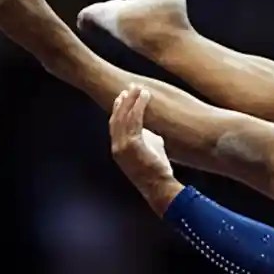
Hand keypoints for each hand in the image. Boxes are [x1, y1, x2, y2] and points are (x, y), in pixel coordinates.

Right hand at [110, 85, 180, 214]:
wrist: (159, 187)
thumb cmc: (158, 172)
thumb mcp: (150, 152)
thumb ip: (148, 139)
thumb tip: (150, 130)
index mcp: (118, 149)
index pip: (115, 125)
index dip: (118, 109)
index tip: (122, 96)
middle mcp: (117, 146)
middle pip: (117, 118)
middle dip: (123, 101)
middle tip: (130, 87)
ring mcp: (122, 146)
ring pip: (124, 116)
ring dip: (132, 100)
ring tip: (140, 88)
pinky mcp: (132, 144)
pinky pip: (134, 120)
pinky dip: (139, 106)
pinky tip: (145, 96)